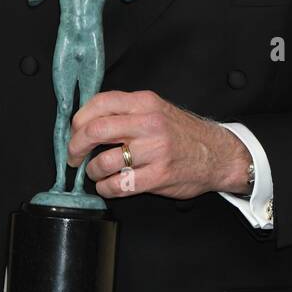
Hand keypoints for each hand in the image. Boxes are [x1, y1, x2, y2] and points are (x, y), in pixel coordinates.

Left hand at [68, 89, 251, 199]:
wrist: (218, 154)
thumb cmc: (182, 133)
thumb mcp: (157, 109)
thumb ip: (126, 111)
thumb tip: (88, 120)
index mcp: (145, 103)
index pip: (100, 103)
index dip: (79, 119)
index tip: (74, 131)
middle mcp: (148, 124)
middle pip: (96, 131)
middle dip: (76, 146)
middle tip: (74, 156)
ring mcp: (154, 151)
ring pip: (104, 162)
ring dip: (92, 171)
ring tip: (96, 172)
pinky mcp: (158, 176)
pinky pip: (119, 185)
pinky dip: (106, 188)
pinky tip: (109, 185)